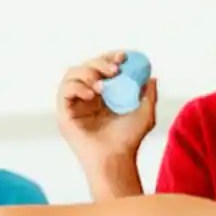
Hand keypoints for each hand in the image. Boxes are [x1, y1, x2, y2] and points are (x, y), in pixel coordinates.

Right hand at [57, 51, 157, 170]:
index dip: (110, 57)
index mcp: (103, 94)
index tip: (123, 56)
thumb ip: (149, 94)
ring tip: (102, 85)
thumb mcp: (145, 113)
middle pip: (87, 67)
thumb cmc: (129, 140)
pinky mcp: (64, 113)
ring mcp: (75, 104)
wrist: (116, 159)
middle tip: (114, 69)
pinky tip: (91, 95)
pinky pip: (64, 91)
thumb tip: (150, 77)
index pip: (102, 67)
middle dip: (100, 62)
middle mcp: (87, 96)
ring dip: (87, 73)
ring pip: (72, 74)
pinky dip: (77, 87)